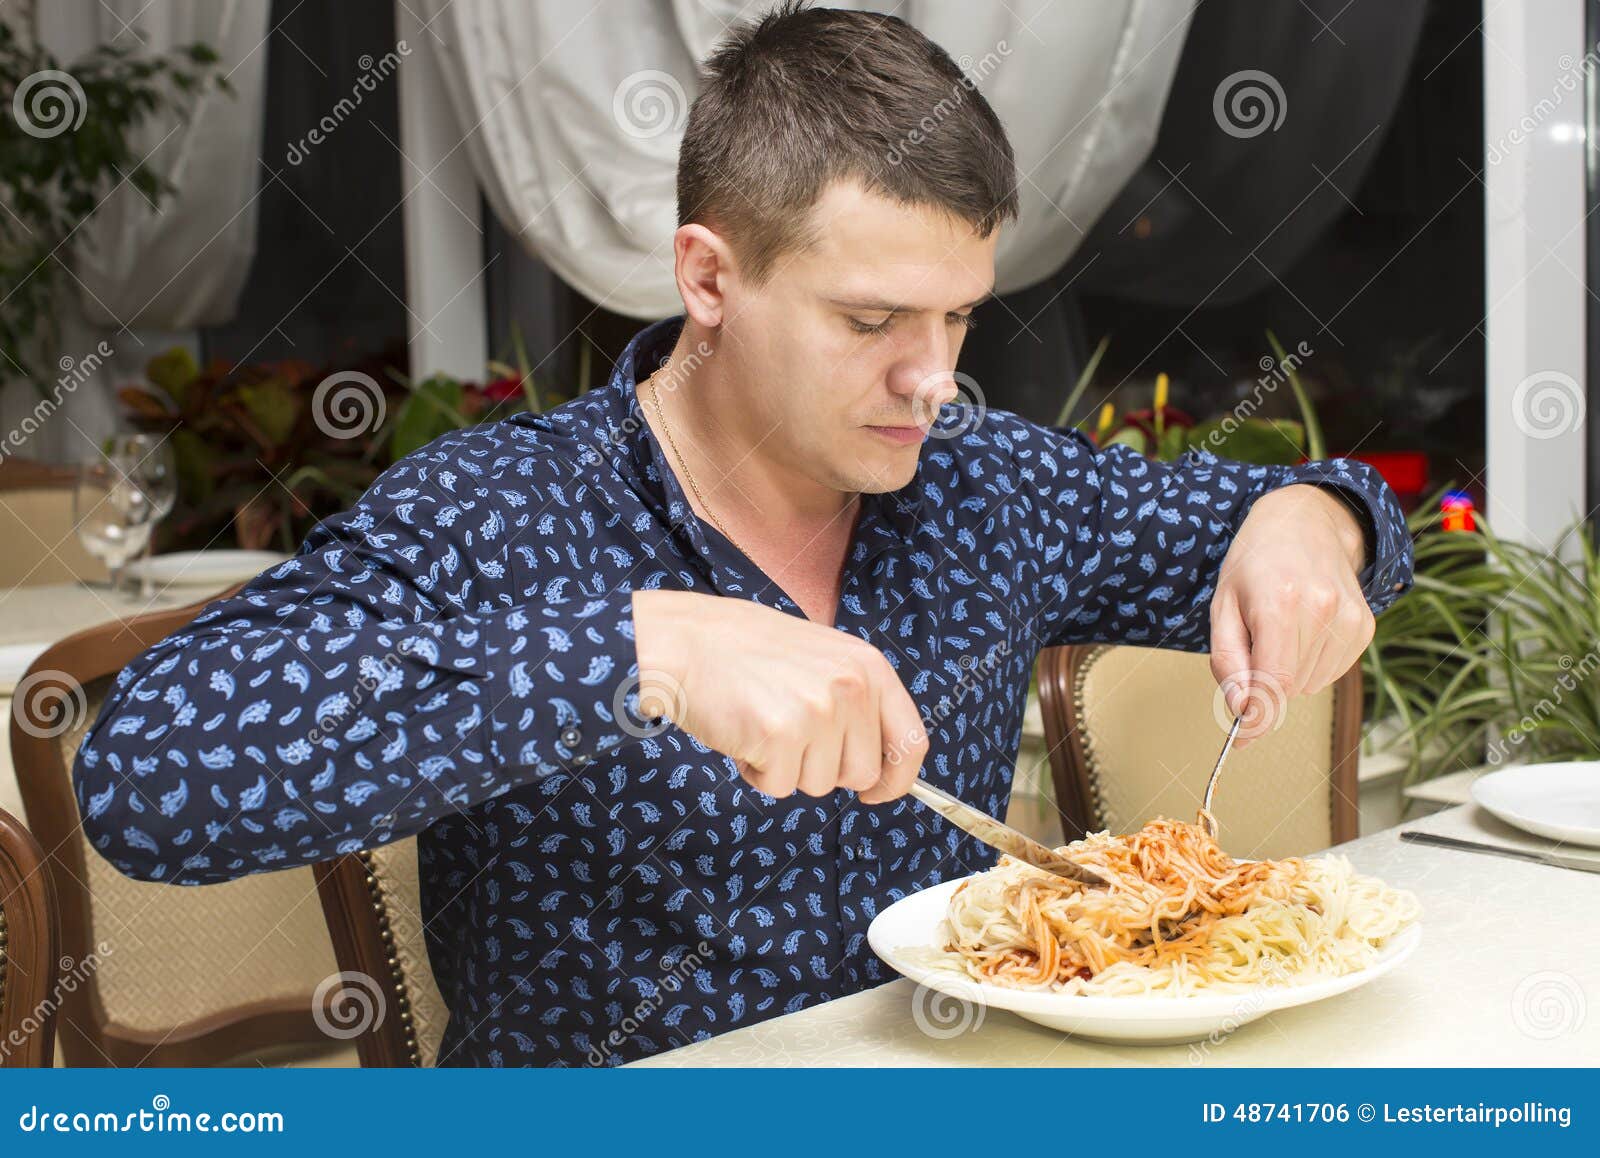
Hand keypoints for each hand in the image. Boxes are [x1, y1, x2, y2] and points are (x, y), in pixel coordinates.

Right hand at [631, 589, 926, 800]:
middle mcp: (851, 687)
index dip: (897, 778)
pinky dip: (758, 773)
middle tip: (790, 737)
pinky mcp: (782, 735)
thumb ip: (856, 700)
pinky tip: (744, 734)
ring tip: (762, 725)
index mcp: (868, 666)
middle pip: (862, 773)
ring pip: (820, 784)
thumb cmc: (746, 652)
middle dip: (825, 769)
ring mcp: (818, 711)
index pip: (911, 741)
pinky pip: (780, 787)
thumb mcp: (821, 657)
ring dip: (788, 768)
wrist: (686, 643)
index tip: (878, 792)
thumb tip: (881, 762)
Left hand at [1208, 485, 1373, 744]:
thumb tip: (1242, 709)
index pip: (1274, 684)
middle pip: (1289, 688)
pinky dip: (1309, 665)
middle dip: (1264, 683)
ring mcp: (1350, 618)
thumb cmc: (1254, 563)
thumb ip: (1227, 661)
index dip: (1256, 718)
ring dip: (1288, 673)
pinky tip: (1302, 631)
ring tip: (1280, 629)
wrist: (1304, 522)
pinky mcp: (1365, 626)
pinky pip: (1330, 672)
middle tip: (1253, 643)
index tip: (1240, 737)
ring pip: (1310, 685)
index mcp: (1279, 602)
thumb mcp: (1222, 606)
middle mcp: (1322, 609)